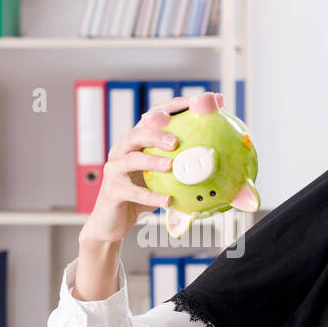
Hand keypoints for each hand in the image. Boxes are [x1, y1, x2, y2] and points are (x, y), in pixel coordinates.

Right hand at [78, 96, 185, 245]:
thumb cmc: (140, 198)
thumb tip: (215, 163)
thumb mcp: (161, 180)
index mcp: (136, 143)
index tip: (195, 102)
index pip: (152, 117)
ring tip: (170, 165)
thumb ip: (180, 169)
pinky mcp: (112, 190)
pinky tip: (167, 199)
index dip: (171, 107)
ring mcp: (114, 170)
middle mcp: (122, 151)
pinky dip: (150, 195)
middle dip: (156, 133)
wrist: (112, 223)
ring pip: (131, 159)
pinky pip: (132, 191)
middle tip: (176, 141)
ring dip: (151, 160)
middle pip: (137, 133)